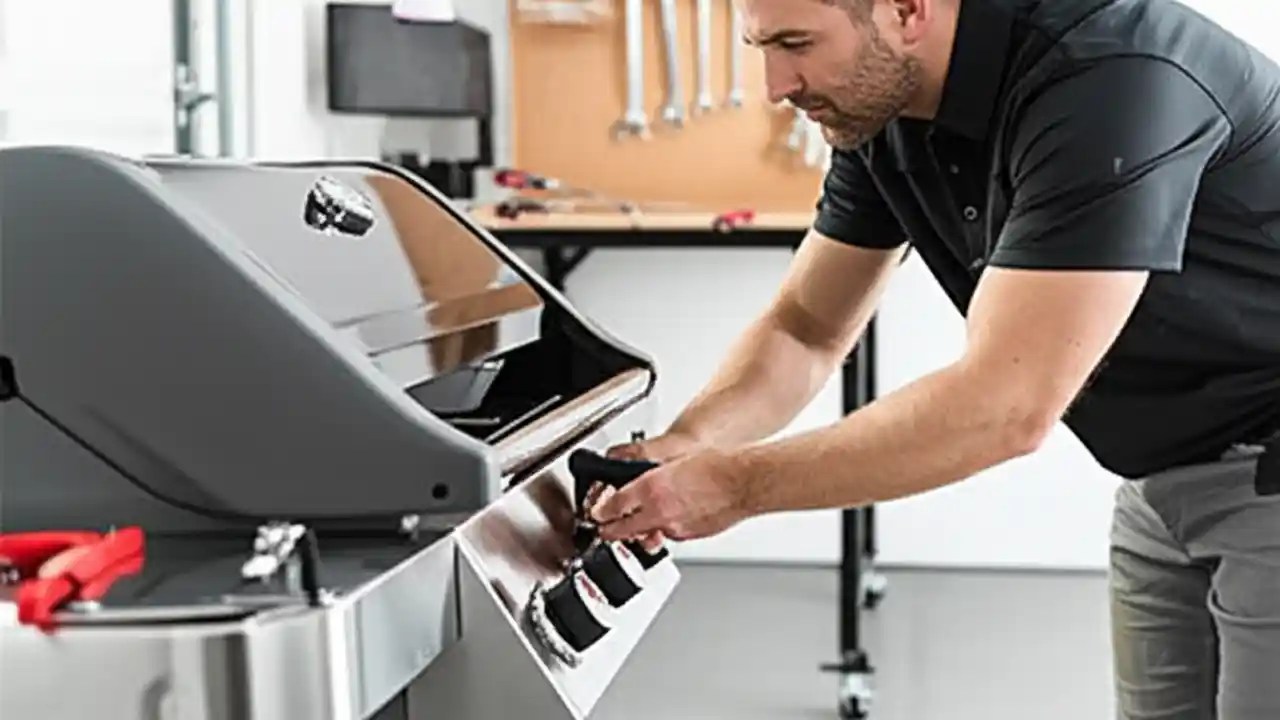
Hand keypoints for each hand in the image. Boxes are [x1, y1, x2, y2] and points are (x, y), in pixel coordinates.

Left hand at [580, 430, 709, 551]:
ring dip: (640, 531)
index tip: (597, 514)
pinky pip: (670, 534)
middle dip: (610, 532)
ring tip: (638, 525)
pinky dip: (666, 528)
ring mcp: (674, 526)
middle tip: (604, 530)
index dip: (601, 512)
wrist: (742, 482)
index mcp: (651, 487)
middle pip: (622, 530)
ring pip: (647, 534)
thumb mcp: (673, 462)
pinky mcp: (689, 535)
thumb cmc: (715, 466)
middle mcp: (659, 511)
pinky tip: (673, 518)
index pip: (614, 506)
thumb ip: (652, 476)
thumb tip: (639, 484)